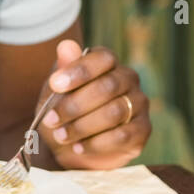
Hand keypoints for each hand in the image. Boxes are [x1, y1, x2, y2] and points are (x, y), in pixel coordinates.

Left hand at [38, 40, 149, 168]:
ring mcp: (139, 103)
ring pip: (115, 112)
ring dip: (83, 126)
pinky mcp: (142, 129)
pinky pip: (123, 135)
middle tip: (51, 120)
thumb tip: (66, 45)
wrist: (74, 148)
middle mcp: (128, 78)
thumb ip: (62, 70)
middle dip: (75, 105)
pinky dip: (96, 143)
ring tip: (61, 136)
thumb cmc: (65, 112)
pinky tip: (79, 147)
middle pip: (107, 87)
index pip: (102, 58)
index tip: (55, 84)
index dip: (79, 70)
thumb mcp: (55, 92)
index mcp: (107, 63)